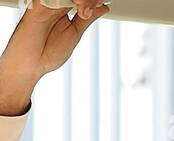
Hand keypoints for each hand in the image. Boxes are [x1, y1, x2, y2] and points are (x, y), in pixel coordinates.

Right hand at [0, 1, 109, 116]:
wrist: (31, 64)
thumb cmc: (49, 51)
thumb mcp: (74, 33)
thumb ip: (86, 19)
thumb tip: (103, 8)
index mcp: (63, 6)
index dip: (93, 0)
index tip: (104, 5)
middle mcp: (55, 2)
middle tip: (99, 5)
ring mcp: (47, 2)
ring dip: (84, 0)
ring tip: (85, 10)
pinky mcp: (38, 5)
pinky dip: (69, 0)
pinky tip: (79, 6)